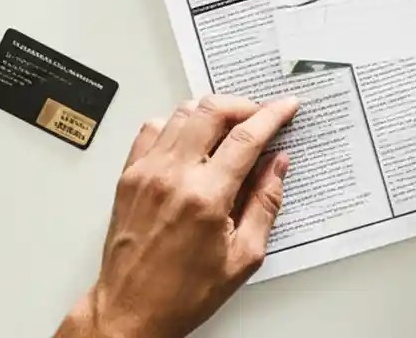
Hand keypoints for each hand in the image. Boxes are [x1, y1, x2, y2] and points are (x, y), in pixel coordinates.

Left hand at [58, 94, 298, 337]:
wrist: (130, 310)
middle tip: (259, 115)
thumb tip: (278, 166)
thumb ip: (265, 203)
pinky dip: (176, 124)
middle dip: (243, 105)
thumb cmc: (182, 293)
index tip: (287, 106)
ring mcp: (146, 172)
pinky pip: (152, 129)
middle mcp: (173, 176)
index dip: (273, 115)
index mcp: (206, 197)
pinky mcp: (129, 176)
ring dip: (211, 112)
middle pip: (212, 110)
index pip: (247, 137)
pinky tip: (190, 140)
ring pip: (182, 113)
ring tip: (228, 127)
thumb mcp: (243, 256)